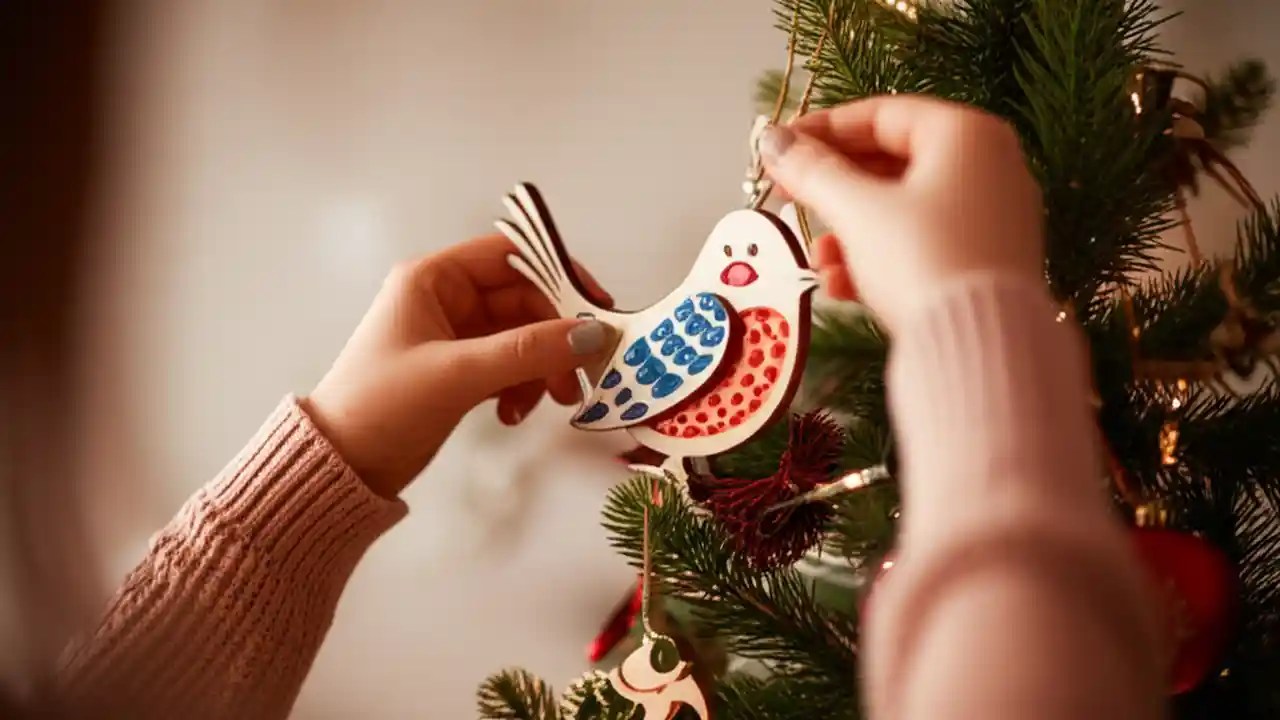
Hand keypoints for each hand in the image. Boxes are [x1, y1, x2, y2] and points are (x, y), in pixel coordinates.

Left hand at [303, 235, 614, 497]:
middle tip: (580, 374)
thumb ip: (528, 350)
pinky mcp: (459, 373)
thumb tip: (592, 333)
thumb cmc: (382, 406)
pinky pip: (510, 367)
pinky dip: (522, 388)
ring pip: (522, 338)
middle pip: (524, 302)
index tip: (596, 307)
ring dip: (543, 368)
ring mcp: (454, 338)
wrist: (340, 468)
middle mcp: (445, 300)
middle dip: (555, 338)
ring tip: (550, 403)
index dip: (558, 274)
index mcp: (433, 280)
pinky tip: (513, 415)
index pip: (510, 256)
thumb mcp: (458, 374)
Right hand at [759, 95, 1044, 331]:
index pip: (881, 113)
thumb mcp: (857, 210)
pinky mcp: (985, 263)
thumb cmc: (921, 259)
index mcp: (966, 135)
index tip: (779, 147)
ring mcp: (991, 217)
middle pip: (892, 161)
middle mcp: (988, 166)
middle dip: (834, 186)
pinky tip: (841, 285)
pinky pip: (923, 244)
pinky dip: (880, 257)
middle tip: (787, 197)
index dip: (822, 129)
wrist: (978, 348)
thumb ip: (812, 170)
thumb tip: (773, 140)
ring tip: (817, 258)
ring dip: (850, 230)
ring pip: (903, 209)